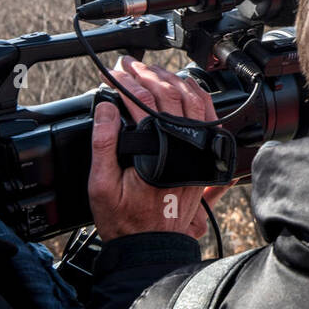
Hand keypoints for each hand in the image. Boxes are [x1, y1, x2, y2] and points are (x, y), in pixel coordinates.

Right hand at [88, 56, 229, 240]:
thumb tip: (106, 107)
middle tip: (129, 65)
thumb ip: (103, 143)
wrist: (151, 244)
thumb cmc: (124, 218)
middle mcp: (182, 147)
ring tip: (151, 70)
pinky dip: (197, 95)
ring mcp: (197, 150)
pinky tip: (184, 85)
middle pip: (168, 95)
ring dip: (171, 80)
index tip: (113, 73)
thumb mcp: (101, 184)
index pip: (142, 103)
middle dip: (146, 75)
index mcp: (155, 150)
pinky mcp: (204, 156)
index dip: (126, 83)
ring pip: (191, 100)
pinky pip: (207, 116)